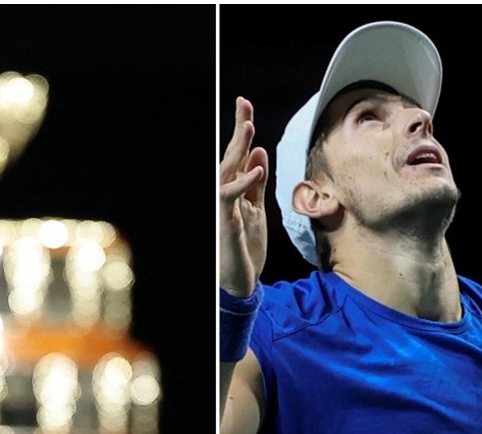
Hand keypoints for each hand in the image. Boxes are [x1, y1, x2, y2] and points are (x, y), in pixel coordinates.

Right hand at [220, 96, 269, 296]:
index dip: (241, 130)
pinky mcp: (225, 221)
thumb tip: (259, 153)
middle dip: (238, 130)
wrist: (240, 281)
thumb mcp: (256, 210)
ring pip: (227, 171)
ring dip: (238, 149)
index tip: (245, 105)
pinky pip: (231, 196)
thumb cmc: (245, 247)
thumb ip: (257, 183)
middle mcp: (224, 194)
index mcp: (233, 190)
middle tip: (243, 104)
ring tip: (249, 127)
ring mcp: (222, 208)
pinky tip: (256, 169)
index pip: (238, 155)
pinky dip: (244, 182)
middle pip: (231, 156)